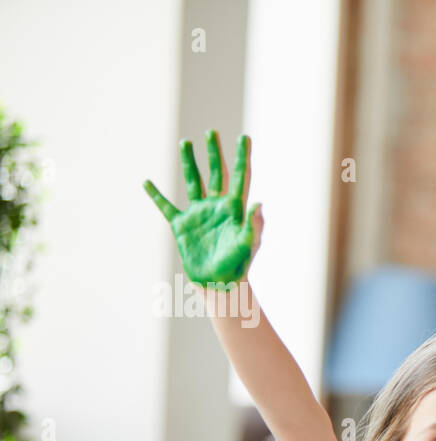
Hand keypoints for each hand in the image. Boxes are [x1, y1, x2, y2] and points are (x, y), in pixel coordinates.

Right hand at [143, 130, 262, 284]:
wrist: (219, 284)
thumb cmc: (239, 266)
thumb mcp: (248, 245)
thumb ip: (254, 225)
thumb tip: (259, 204)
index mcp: (235, 209)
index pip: (240, 177)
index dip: (242, 157)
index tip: (245, 137)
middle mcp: (217, 207)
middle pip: (216, 174)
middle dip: (214, 153)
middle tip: (211, 132)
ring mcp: (198, 214)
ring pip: (192, 182)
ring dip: (188, 163)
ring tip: (185, 143)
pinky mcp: (182, 226)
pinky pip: (166, 207)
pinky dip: (156, 195)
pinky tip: (146, 182)